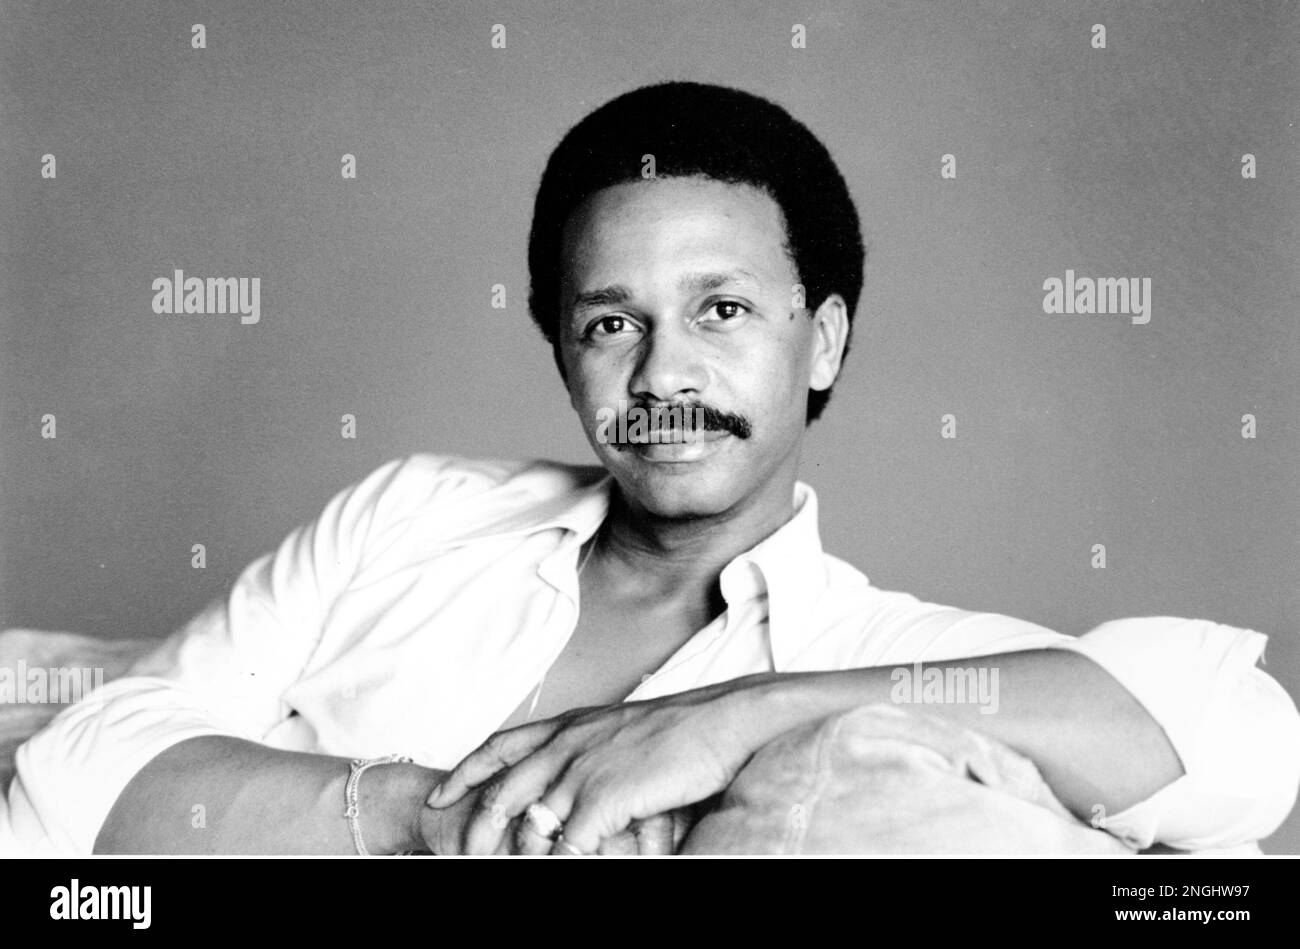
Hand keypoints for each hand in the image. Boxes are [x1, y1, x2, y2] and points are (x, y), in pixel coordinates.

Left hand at [425, 684, 762, 854]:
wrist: (722, 720)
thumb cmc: (684, 729)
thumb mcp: (622, 730)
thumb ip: (591, 750)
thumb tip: (575, 778)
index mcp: (569, 726)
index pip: (499, 748)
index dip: (466, 774)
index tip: (440, 795)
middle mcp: (566, 747)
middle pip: (501, 793)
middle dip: (475, 829)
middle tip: (462, 854)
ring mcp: (582, 773)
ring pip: (528, 826)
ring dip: (515, 856)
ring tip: (504, 870)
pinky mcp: (604, 799)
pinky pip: (567, 846)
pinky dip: (559, 864)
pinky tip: (558, 872)